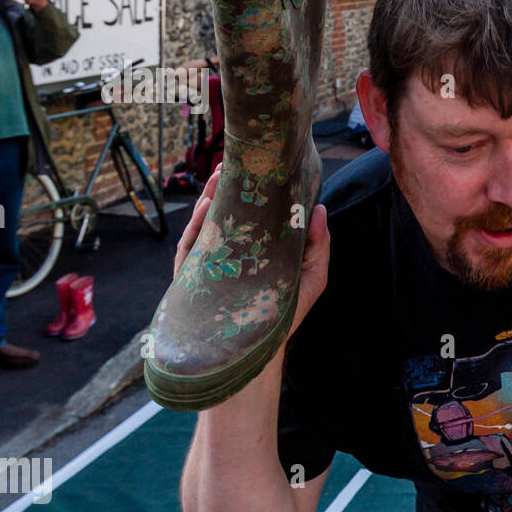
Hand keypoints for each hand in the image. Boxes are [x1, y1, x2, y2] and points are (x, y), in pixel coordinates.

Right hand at [175, 164, 330, 337]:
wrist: (260, 348)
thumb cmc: (287, 312)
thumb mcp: (313, 277)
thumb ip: (319, 245)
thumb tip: (320, 209)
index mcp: (258, 247)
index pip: (254, 212)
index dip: (254, 189)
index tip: (259, 166)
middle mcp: (232, 251)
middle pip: (226, 212)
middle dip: (226, 186)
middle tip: (230, 162)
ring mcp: (211, 262)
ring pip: (206, 223)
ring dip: (209, 197)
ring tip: (218, 176)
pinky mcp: (194, 276)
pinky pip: (191, 247)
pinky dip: (197, 225)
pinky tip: (207, 206)